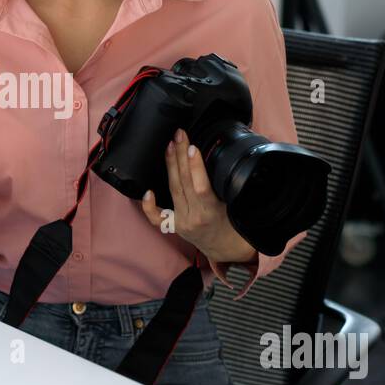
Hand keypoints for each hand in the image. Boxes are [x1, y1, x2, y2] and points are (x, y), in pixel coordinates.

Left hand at [140, 128, 256, 263]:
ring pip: (173, 190)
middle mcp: (193, 218)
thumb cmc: (234, 226)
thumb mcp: (237, 207)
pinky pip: (157, 217)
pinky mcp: (174, 226)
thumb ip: (230, 188)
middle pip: (183, 182)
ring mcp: (181, 222)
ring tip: (169, 146)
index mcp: (212, 213)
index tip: (192, 147)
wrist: (226, 249)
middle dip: (180, 156)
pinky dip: (149, 205)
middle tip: (178, 135)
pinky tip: (147, 191)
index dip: (195, 167)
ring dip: (171, 166)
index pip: (201, 187)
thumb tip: (227, 161)